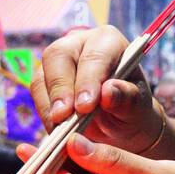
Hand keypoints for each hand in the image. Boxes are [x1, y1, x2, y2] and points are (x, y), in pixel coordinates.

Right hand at [29, 26, 163, 151]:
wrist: (120, 123)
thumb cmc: (132, 109)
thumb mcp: (137, 107)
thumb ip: (126, 98)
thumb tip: (107, 92)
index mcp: (108, 42)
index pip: (94, 56)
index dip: (88, 80)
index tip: (85, 107)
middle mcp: (79, 43)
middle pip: (59, 56)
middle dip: (60, 89)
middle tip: (63, 117)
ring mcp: (57, 61)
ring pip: (42, 76)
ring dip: (49, 106)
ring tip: (60, 131)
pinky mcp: (43, 80)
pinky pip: (37, 94)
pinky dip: (45, 115)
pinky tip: (56, 131)